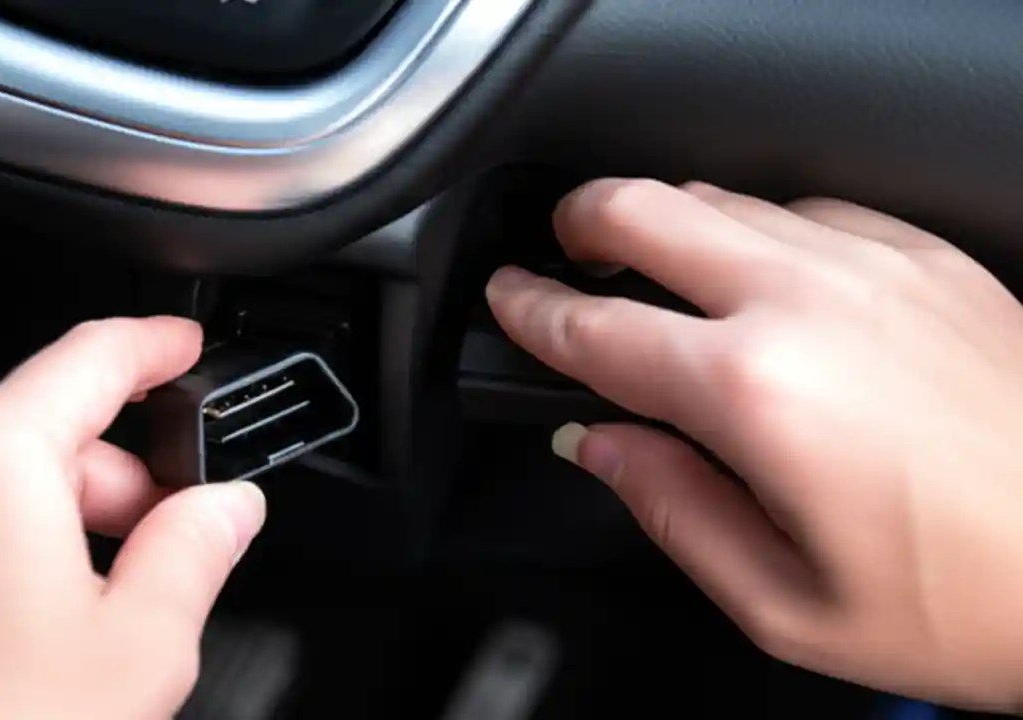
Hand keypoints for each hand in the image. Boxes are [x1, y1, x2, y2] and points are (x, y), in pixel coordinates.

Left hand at [0, 317, 265, 719]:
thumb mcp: (144, 639)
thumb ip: (198, 547)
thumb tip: (225, 509)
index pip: (88, 361)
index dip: (153, 345)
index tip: (183, 348)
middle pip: (43, 431)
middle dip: (123, 474)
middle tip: (180, 532)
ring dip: (69, 522)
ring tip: (114, 608)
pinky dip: (10, 555)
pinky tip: (48, 632)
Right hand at [486, 179, 1022, 711]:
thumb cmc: (973, 602)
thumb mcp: (784, 603)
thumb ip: (669, 508)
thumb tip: (598, 446)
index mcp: (754, 394)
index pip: (596, 326)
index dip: (532, 308)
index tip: (509, 300)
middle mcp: (809, 304)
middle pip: (646, 210)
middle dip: (581, 222)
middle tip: (560, 252)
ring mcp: (876, 268)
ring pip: (724, 197)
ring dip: (664, 222)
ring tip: (647, 263)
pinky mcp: (930, 259)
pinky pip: (809, 210)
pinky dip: (757, 229)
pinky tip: (759, 274)